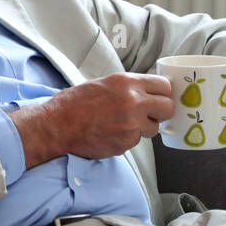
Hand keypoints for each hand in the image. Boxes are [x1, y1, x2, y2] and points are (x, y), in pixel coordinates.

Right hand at [12, 72, 174, 166]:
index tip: (159, 98)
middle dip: (160, 112)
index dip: (163, 94)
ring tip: (121, 125)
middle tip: (148, 114)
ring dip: (143, 128)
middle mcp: (134, 102)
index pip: (164, 86)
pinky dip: (127, 139)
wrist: (57, 125)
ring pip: (153, 128)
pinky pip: (137, 141)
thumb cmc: (74, 104)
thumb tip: (147, 93)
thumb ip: (128, 88)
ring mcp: (132, 124)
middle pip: (168, 108)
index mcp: (127, 83)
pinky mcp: (126, 142)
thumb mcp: (103, 83)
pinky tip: (112, 133)